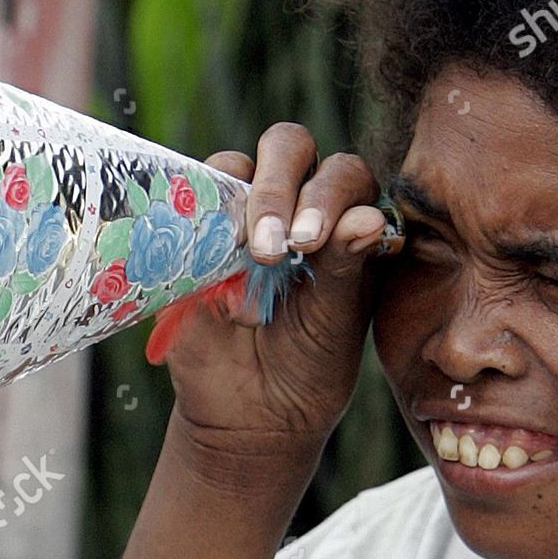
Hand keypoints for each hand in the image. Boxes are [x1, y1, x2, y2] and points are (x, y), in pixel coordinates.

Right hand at [158, 122, 392, 482]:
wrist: (252, 411)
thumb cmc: (310, 362)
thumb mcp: (335, 320)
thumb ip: (345, 265)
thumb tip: (367, 218)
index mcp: (343, 218)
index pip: (344, 173)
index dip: (329, 196)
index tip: (311, 245)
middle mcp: (294, 203)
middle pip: (288, 147)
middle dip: (280, 188)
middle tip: (275, 247)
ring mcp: (240, 213)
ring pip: (237, 164)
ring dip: (242, 201)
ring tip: (246, 255)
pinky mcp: (195, 233)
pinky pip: (190, 199)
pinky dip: (199, 216)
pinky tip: (211, 257)